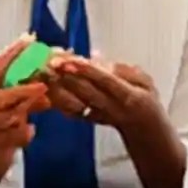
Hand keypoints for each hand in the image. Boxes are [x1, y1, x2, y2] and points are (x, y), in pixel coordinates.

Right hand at [0, 38, 51, 159]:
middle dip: (22, 76)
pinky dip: (22, 132)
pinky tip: (31, 131)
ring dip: (24, 100)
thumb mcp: (17, 100)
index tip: (29, 39)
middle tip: (44, 69)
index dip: (11, 53)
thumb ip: (29, 82)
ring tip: (45, 95)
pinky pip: (9, 134)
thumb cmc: (6, 124)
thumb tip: (56, 56)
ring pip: (3, 108)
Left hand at [46, 55, 160, 131]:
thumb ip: (123, 69)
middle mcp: (110, 108)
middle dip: (65, 75)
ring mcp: (97, 116)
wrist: (144, 131)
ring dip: (56, 87)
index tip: (70, 59)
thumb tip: (96, 56)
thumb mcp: (145, 81)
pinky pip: (68, 111)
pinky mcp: (87, 120)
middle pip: (84, 91)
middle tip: (49, 60)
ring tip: (43, 70)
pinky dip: (54, 99)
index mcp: (128, 96)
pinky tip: (45, 86)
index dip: (86, 70)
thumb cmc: (145, 99)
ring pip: (73, 102)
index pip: (105, 81)